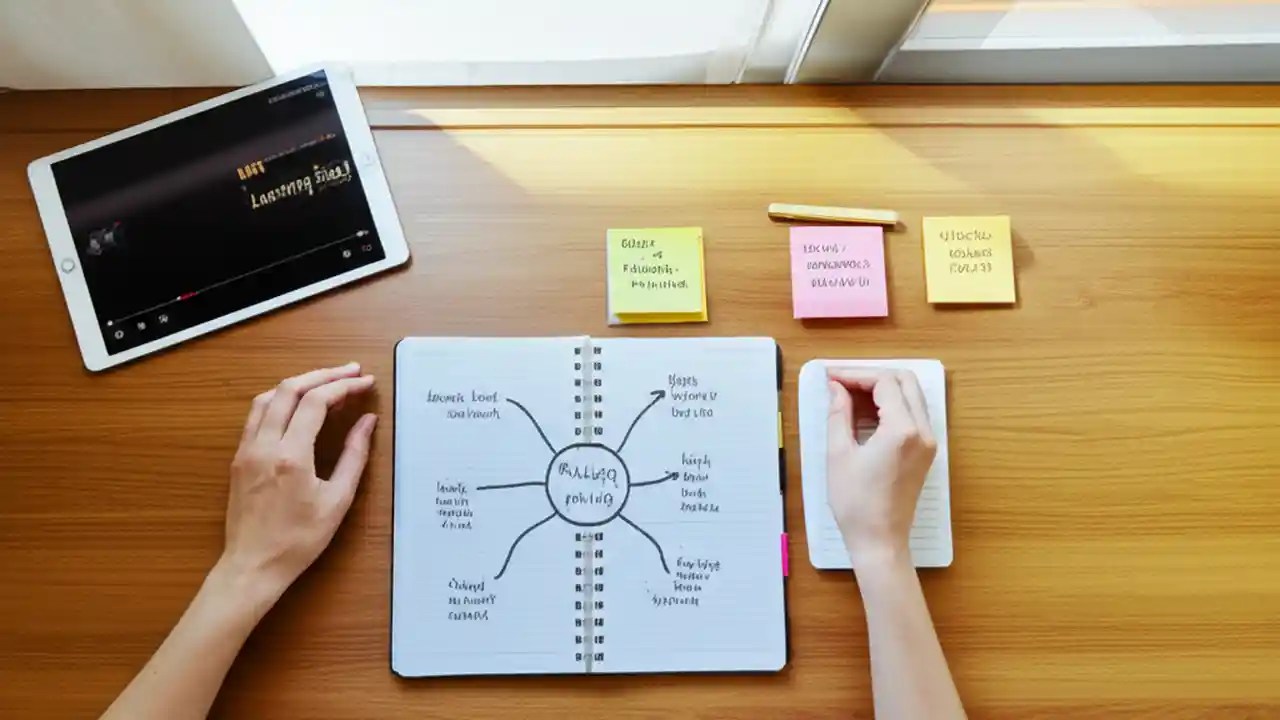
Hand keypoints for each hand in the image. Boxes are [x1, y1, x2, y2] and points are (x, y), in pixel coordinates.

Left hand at [218, 363, 377, 605]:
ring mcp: (246, 449)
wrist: (253, 566)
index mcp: (291, 455)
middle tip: (350, 372)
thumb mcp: (337, 500)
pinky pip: (256, 415)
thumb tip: (367, 421)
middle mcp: (264, 445)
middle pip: (289, 389)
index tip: (365, 382)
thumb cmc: (299, 540)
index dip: (343, 385)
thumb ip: (354, 456)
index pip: (316, 402)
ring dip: (298, 384)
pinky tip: (297, 406)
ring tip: (325, 383)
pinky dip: (279, 400)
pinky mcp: (239, 458)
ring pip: (267, 397)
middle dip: (322, 375)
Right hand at [826, 369, 936, 568]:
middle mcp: (923, 432)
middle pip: (904, 381)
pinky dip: (892, 406)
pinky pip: (913, 415)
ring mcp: (928, 442)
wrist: (879, 540)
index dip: (855, 375)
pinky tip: (866, 414)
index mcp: (902, 430)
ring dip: (883, 389)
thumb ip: (839, 414)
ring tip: (850, 396)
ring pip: (912, 396)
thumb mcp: (839, 454)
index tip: (831, 378)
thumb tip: (836, 389)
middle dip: (872, 376)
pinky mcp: (926, 452)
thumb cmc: (856, 504)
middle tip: (841, 383)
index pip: (884, 383)